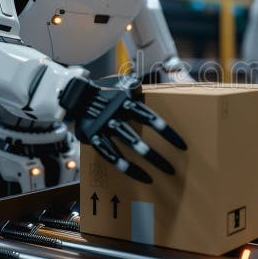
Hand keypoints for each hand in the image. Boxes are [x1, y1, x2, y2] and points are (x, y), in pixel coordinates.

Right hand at [59, 76, 185, 182]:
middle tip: (171, 169)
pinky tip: (136, 175)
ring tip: (155, 176)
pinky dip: (122, 165)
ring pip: (123, 147)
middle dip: (154, 156)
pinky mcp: (93, 137)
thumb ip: (142, 88)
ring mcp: (102, 127)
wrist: (76, 93)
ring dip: (140, 163)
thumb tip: (164, 82)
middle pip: (136, 138)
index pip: (149, 118)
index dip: (165, 132)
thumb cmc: (107, 90)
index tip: (182, 146)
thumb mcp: (125, 84)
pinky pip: (108, 154)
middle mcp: (114, 116)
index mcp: (125, 102)